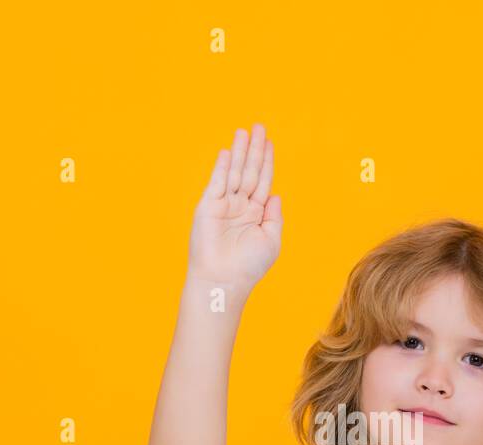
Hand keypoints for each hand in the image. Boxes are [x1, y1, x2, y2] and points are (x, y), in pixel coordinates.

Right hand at [187, 123, 281, 292]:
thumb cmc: (248, 266)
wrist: (223, 280)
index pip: (263, 181)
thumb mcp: (271, 239)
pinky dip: (222, 167)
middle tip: (259, 127)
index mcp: (256, 214)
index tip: (270, 142)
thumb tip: (275, 194)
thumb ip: (274, 216)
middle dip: (254, 150)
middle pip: (249, 171)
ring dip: (239, 152)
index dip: (267, 162)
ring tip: (244, 131)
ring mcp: (223, 206)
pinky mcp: (207, 207)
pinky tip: (227, 152)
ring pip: (234, 173)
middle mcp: (240, 207)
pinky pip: (216, 182)